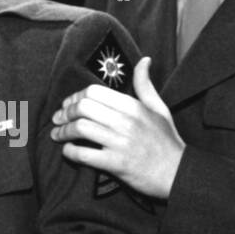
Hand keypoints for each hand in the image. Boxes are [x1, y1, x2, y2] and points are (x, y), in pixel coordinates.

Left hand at [49, 56, 184, 200]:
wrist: (177, 173)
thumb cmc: (167, 141)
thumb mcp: (160, 108)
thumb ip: (145, 85)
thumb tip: (144, 60)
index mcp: (133, 106)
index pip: (94, 92)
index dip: (75, 97)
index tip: (68, 104)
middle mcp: (126, 121)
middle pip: (83, 107)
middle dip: (65, 113)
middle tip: (58, 119)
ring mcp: (120, 142)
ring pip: (80, 128)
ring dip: (62, 132)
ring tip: (57, 135)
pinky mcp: (116, 163)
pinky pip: (84, 154)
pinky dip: (70, 151)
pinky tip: (68, 151)